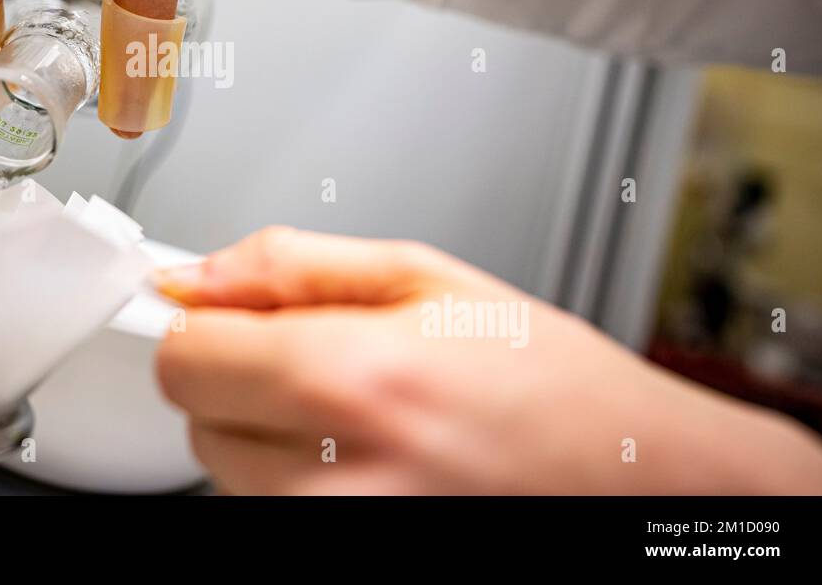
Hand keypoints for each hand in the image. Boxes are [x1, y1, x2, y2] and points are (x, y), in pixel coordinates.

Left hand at [154, 227, 821, 493]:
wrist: (635, 481)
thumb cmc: (551, 384)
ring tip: (365, 419)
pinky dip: (299, 487)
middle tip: (328, 365)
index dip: (204, 327)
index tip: (224, 320)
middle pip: (199, 422)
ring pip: (232, 478)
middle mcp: (338, 477)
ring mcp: (342, 536)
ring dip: (272, 442)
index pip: (186, 358)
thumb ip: (289, 266)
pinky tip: (366, 462)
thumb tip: (196, 278)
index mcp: (353, 378)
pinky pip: (271, 518)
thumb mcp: (425, 279)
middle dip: (244, 384)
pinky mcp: (347, 562)